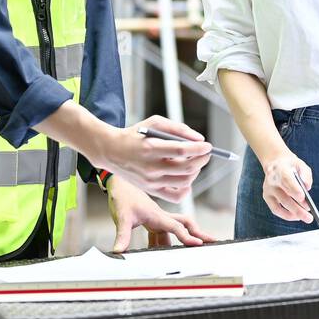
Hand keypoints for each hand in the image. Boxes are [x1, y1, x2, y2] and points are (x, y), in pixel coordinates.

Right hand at [94, 116, 212, 202]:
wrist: (110, 151)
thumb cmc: (135, 134)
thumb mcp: (154, 122)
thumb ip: (178, 129)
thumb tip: (199, 139)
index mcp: (151, 148)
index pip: (182, 150)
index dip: (199, 148)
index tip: (208, 146)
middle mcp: (151, 167)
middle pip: (187, 167)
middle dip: (202, 159)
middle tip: (206, 153)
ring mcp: (151, 181)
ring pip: (184, 181)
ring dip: (196, 171)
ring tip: (195, 162)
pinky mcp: (150, 190)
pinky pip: (175, 196)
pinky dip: (186, 189)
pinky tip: (187, 178)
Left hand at [106, 177, 215, 252]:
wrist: (118, 184)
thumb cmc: (123, 197)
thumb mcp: (122, 217)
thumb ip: (122, 235)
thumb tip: (119, 251)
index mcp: (157, 215)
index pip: (176, 227)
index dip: (188, 236)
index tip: (198, 244)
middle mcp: (161, 216)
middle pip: (186, 224)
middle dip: (199, 233)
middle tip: (211, 242)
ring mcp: (158, 219)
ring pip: (175, 230)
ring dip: (182, 240)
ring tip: (188, 254)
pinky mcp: (153, 221)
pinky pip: (163, 234)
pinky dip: (163, 243)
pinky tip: (157, 251)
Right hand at [262, 151, 314, 222]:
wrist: (275, 164)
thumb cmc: (291, 166)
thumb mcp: (300, 164)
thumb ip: (306, 174)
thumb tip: (307, 187)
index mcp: (281, 169)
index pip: (286, 180)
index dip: (294, 189)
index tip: (303, 197)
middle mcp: (272, 180)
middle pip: (285, 197)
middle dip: (298, 209)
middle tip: (309, 217)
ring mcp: (268, 190)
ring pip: (280, 206)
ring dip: (294, 214)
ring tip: (306, 217)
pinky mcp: (266, 197)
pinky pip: (276, 210)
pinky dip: (286, 215)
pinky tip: (296, 216)